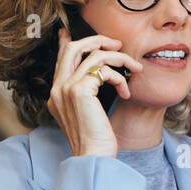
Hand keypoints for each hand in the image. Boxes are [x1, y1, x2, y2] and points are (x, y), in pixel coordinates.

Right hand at [45, 27, 142, 157]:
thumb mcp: (87, 112)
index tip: (71, 31)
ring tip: (134, 68)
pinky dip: (120, 77)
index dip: (68, 42)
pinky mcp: (80, 91)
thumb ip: (86, 92)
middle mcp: (58, 89)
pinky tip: (125, 92)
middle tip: (117, 45)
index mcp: (56, 94)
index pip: (61, 59)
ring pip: (95, 55)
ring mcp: (66, 88)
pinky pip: (105, 70)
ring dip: (120, 59)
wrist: (93, 157)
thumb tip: (98, 72)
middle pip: (75, 48)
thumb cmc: (95, 140)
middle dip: (98, 40)